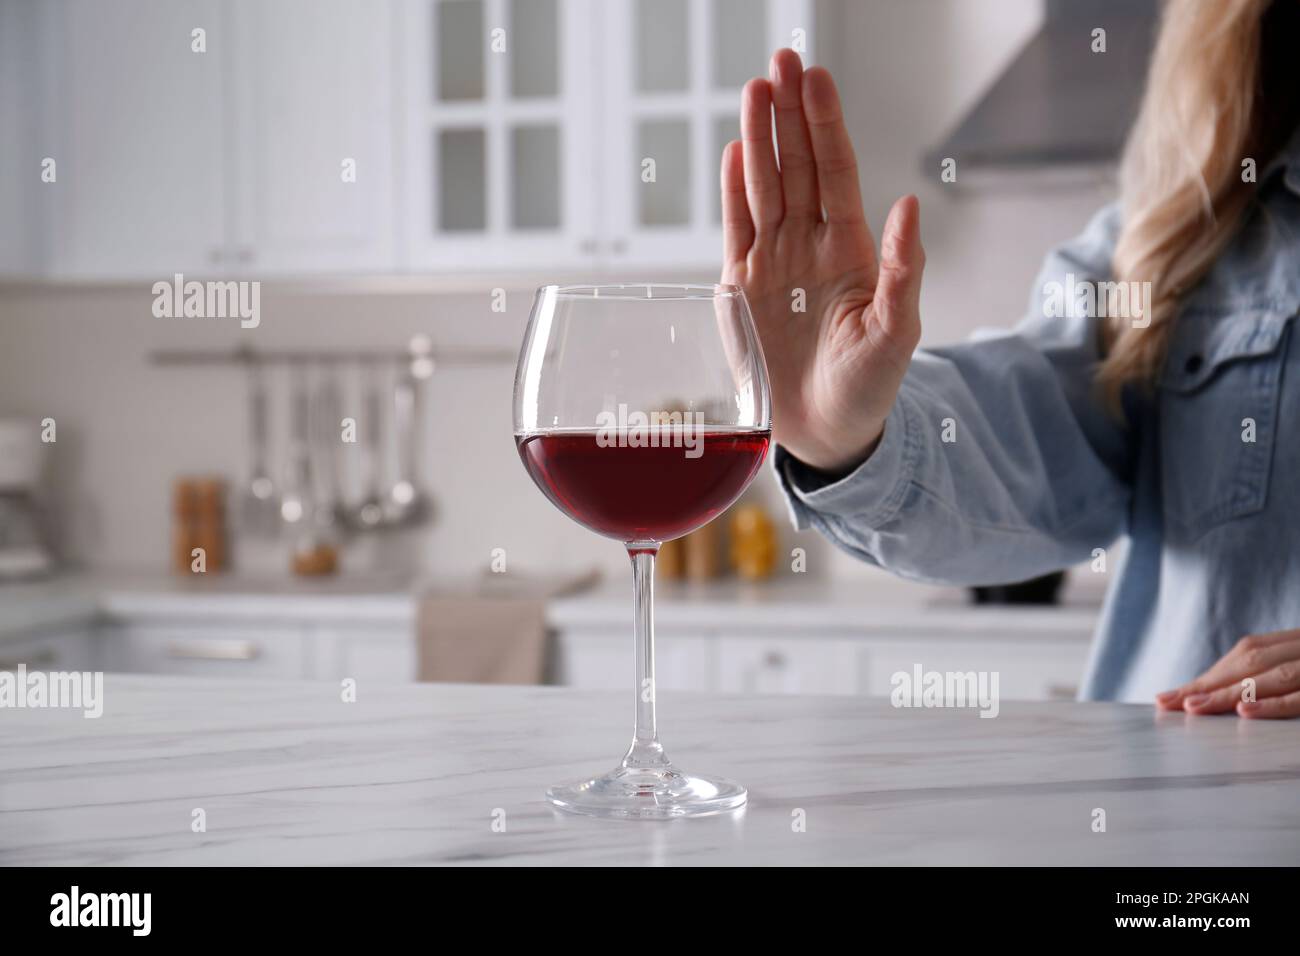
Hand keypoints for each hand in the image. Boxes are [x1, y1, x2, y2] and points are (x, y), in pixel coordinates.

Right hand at [721, 49, 924, 474]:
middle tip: (780, 62)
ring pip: (764, 188)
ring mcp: (773, 263)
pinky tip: (736, 152)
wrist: (826, 434)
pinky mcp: (741, 288)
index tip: (815, 78)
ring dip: (759, 138)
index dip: (824, 125)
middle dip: (788, 114)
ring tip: (754, 89)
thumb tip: (911, 204)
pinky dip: (733, 192)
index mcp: (850, 249)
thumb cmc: (868, 386)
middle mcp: (809, 246)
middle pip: (796, 166)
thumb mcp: (897, 331)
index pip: (834, 172)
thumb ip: (904, 269)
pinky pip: (736, 229)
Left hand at [1157, 630, 1299, 717]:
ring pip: (1273, 676)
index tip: (1175, 695)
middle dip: (1208, 684)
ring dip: (1230, 692)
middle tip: (1170, 702)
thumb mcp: (1299, 664)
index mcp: (1296, 642)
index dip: (1211, 674)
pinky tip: (1244, 711)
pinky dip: (1273, 704)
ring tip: (1193, 707)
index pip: (1248, 653)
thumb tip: (1230, 696)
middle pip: (1251, 663)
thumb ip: (1275, 672)